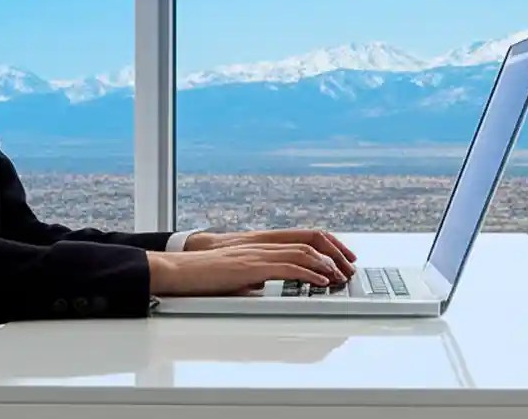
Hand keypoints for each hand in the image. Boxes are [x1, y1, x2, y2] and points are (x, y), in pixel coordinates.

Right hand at [184, 228, 356, 277]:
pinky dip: (309, 274)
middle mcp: (263, 245)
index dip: (326, 246)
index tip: (342, 259)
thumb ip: (253, 277)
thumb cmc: (203, 276)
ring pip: (302, 253)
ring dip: (326, 265)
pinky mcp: (251, 267)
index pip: (302, 239)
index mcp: (261, 246)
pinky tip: (320, 281)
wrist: (179, 270)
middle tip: (349, 269)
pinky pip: (288, 268)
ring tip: (340, 276)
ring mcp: (258, 254)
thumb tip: (262, 288)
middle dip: (334, 255)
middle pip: (309, 243)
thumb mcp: (236, 276)